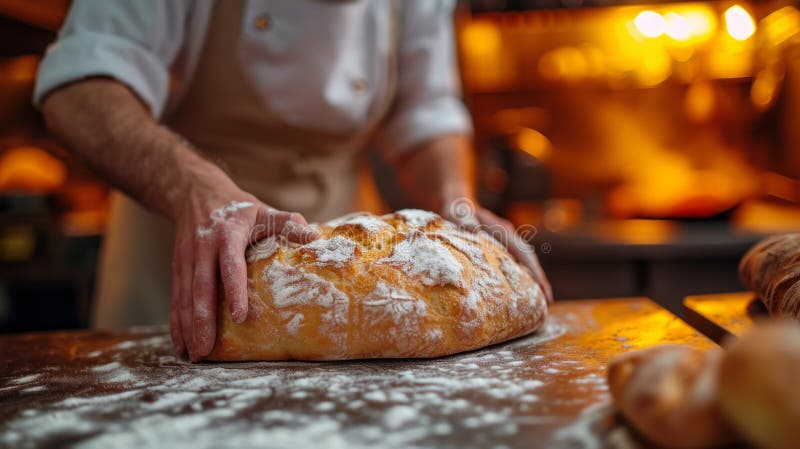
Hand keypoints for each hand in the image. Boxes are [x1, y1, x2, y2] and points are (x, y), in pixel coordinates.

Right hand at [170, 182, 319, 360]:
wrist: (195, 192)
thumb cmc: (239, 208)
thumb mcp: (264, 210)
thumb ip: (287, 223)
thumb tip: (314, 237)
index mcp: (227, 234)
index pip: (231, 264)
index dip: (235, 290)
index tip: (241, 316)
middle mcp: (203, 248)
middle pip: (201, 287)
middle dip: (203, 319)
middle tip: (207, 349)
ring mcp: (186, 259)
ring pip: (185, 296)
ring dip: (187, 326)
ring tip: (194, 354)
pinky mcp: (178, 268)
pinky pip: (176, 297)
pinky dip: (176, 321)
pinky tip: (180, 344)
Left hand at [441, 198, 553, 303]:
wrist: (457, 203)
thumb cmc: (457, 211)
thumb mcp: (458, 214)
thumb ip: (465, 221)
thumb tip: (472, 230)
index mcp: (502, 229)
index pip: (523, 252)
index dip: (534, 271)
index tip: (543, 289)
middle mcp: (509, 236)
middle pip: (529, 259)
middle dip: (539, 279)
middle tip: (548, 302)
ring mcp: (507, 241)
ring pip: (525, 261)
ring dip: (533, 279)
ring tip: (540, 302)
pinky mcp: (501, 247)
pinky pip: (515, 263)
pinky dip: (522, 276)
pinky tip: (522, 292)